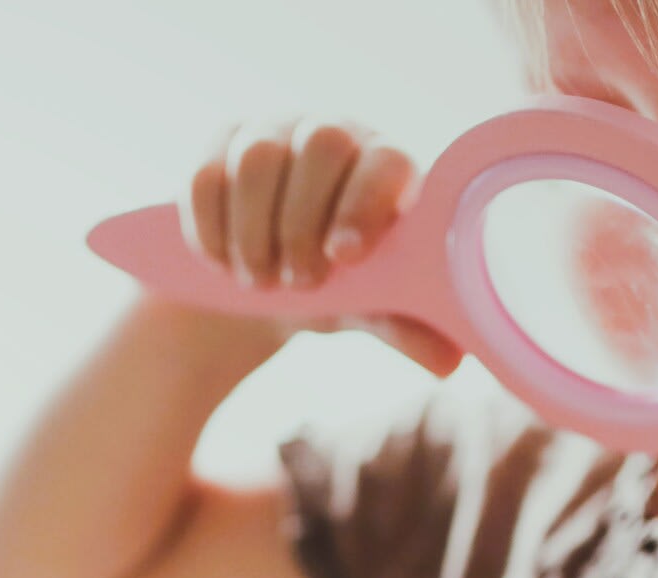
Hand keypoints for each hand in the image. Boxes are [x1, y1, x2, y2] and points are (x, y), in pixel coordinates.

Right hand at [181, 119, 464, 377]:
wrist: (263, 283)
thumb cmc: (332, 286)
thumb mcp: (365, 308)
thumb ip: (403, 327)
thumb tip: (449, 363)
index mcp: (385, 168)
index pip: (386, 160)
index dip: (366, 202)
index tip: (344, 258)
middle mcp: (334, 136)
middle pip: (323, 144)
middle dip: (304, 221)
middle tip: (299, 282)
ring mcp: (275, 133)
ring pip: (259, 158)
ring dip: (254, 229)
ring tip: (258, 280)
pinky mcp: (221, 146)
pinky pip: (207, 175)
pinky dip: (211, 228)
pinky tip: (221, 262)